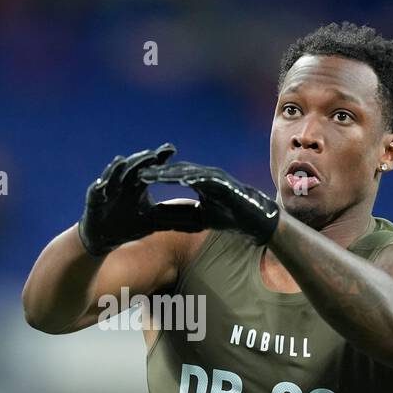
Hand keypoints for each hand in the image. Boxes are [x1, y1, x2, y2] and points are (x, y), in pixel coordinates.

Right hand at [77, 143, 176, 255]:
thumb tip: (197, 218)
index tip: (172, 150)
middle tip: (153, 153)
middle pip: (132, 168)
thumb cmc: (128, 227)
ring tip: (124, 161)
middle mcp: (122, 183)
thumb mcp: (152, 222)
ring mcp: (107, 190)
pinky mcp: (94, 200)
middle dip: (141, 161)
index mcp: (137, 185)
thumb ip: (171, 217)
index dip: (159, 159)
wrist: (103, 239)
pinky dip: (99, 187)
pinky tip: (103, 184)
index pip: (149, 168)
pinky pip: (96, 192)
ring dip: (118, 169)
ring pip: (113, 176)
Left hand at [139, 161, 280, 243]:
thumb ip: (179, 216)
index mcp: (199, 182)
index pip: (173, 176)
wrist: (255, 222)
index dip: (156, 177)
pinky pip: (205, 179)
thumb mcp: (197, 219)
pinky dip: (191, 178)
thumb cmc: (228, 219)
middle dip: (158, 171)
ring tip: (152, 174)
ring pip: (188, 172)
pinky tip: (178, 178)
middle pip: (177, 171)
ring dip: (170, 172)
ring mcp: (216, 177)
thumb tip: (156, 218)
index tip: (138, 179)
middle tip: (137, 172)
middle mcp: (206, 176)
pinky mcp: (225, 183)